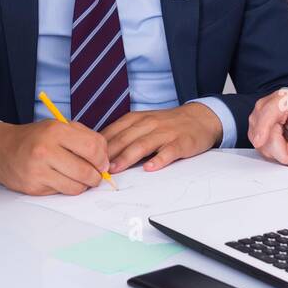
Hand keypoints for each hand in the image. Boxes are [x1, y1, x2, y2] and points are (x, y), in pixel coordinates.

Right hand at [0, 119, 109, 194]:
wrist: (1, 149)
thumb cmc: (35, 138)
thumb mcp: (58, 127)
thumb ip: (83, 138)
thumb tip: (105, 159)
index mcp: (56, 130)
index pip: (93, 147)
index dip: (103, 158)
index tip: (102, 163)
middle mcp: (46, 149)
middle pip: (87, 171)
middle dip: (96, 176)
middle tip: (94, 175)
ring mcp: (38, 170)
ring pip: (76, 187)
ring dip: (82, 185)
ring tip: (77, 177)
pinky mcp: (33, 186)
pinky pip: (61, 193)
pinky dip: (66, 188)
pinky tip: (60, 179)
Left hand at [101, 103, 223, 173]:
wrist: (200, 118)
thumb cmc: (167, 124)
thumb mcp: (143, 123)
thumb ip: (124, 134)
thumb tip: (98, 151)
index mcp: (137, 119)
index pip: (114, 131)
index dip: (99, 146)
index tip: (87, 158)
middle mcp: (149, 124)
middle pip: (125, 138)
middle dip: (109, 154)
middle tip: (96, 168)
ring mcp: (165, 133)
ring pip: (143, 144)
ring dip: (127, 157)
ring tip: (116, 169)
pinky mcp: (181, 143)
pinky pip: (168, 152)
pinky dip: (159, 160)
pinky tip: (150, 168)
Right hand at [248, 88, 287, 167]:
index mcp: (282, 99)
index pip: (267, 114)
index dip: (262, 128)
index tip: (260, 141)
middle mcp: (266, 108)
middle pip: (264, 135)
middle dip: (283, 152)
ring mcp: (260, 122)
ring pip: (263, 146)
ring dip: (283, 156)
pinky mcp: (259, 134)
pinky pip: (266, 150)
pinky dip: (280, 156)